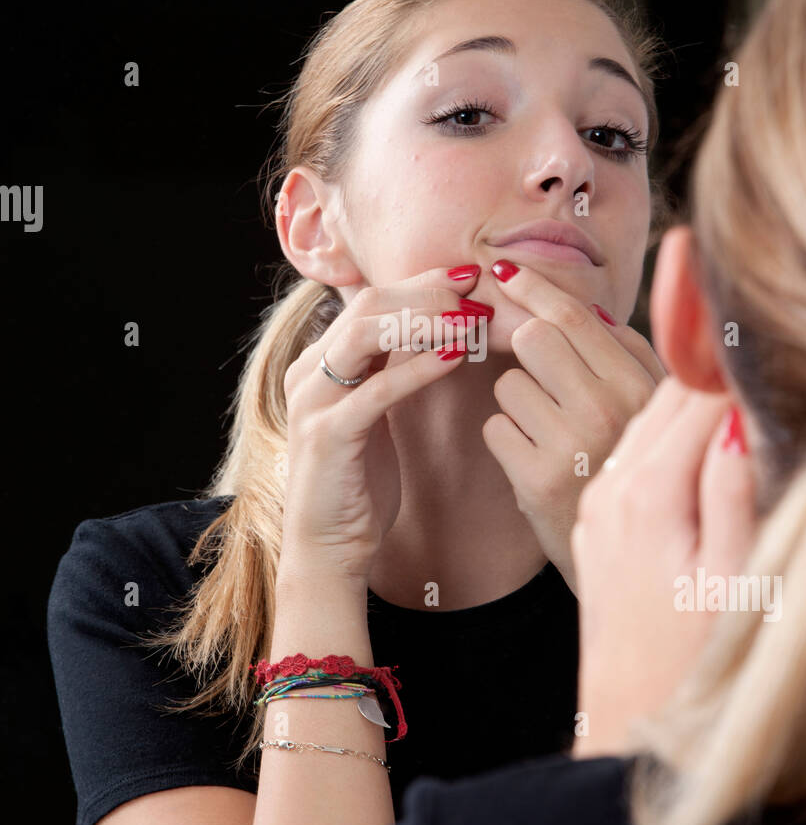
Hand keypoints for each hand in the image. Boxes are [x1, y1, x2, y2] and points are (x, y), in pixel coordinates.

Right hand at [277, 267, 480, 590]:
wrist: (330, 548)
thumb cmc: (360, 482)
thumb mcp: (375, 413)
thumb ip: (389, 369)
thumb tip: (435, 327)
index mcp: (319, 361)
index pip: (372, 300)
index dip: (421, 283)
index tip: (469, 276)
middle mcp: (308, 372)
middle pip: (369, 306)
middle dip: (426, 292)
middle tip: (477, 289)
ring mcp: (312, 402)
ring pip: (366, 335)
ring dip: (424, 321)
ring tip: (472, 317)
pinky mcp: (328, 437)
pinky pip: (376, 391)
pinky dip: (418, 370)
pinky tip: (456, 357)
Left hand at [481, 260, 665, 592]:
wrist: (631, 564)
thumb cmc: (634, 470)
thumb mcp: (652, 411)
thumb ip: (627, 355)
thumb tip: (586, 304)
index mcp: (643, 387)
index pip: (578, 317)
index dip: (536, 289)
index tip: (505, 271)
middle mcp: (611, 411)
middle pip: (534, 338)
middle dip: (522, 348)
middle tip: (533, 371)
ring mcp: (573, 446)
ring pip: (509, 383)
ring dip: (519, 401)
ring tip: (550, 433)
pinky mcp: (537, 481)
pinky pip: (495, 426)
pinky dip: (507, 438)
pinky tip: (534, 461)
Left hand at [571, 377, 757, 756]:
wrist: (628, 728)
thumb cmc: (691, 667)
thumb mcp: (732, 582)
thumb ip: (734, 491)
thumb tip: (736, 415)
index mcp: (647, 492)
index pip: (698, 393)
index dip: (740, 375)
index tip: (773, 374)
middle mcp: (609, 488)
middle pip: (664, 396)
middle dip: (712, 378)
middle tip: (759, 379)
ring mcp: (596, 506)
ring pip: (642, 421)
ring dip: (685, 405)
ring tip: (734, 404)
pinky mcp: (593, 527)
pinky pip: (625, 455)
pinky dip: (660, 438)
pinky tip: (692, 451)